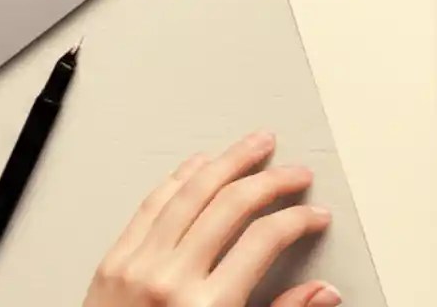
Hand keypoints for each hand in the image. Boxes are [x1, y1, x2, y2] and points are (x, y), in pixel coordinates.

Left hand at [83, 132, 341, 306]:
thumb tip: (323, 293)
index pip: (265, 240)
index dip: (298, 220)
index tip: (314, 216)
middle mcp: (171, 280)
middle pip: (232, 205)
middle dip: (272, 181)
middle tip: (295, 173)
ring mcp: (138, 265)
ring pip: (191, 192)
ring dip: (229, 161)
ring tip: (254, 145)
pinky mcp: (113, 261)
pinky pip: (151, 204)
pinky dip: (180, 178)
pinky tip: (200, 164)